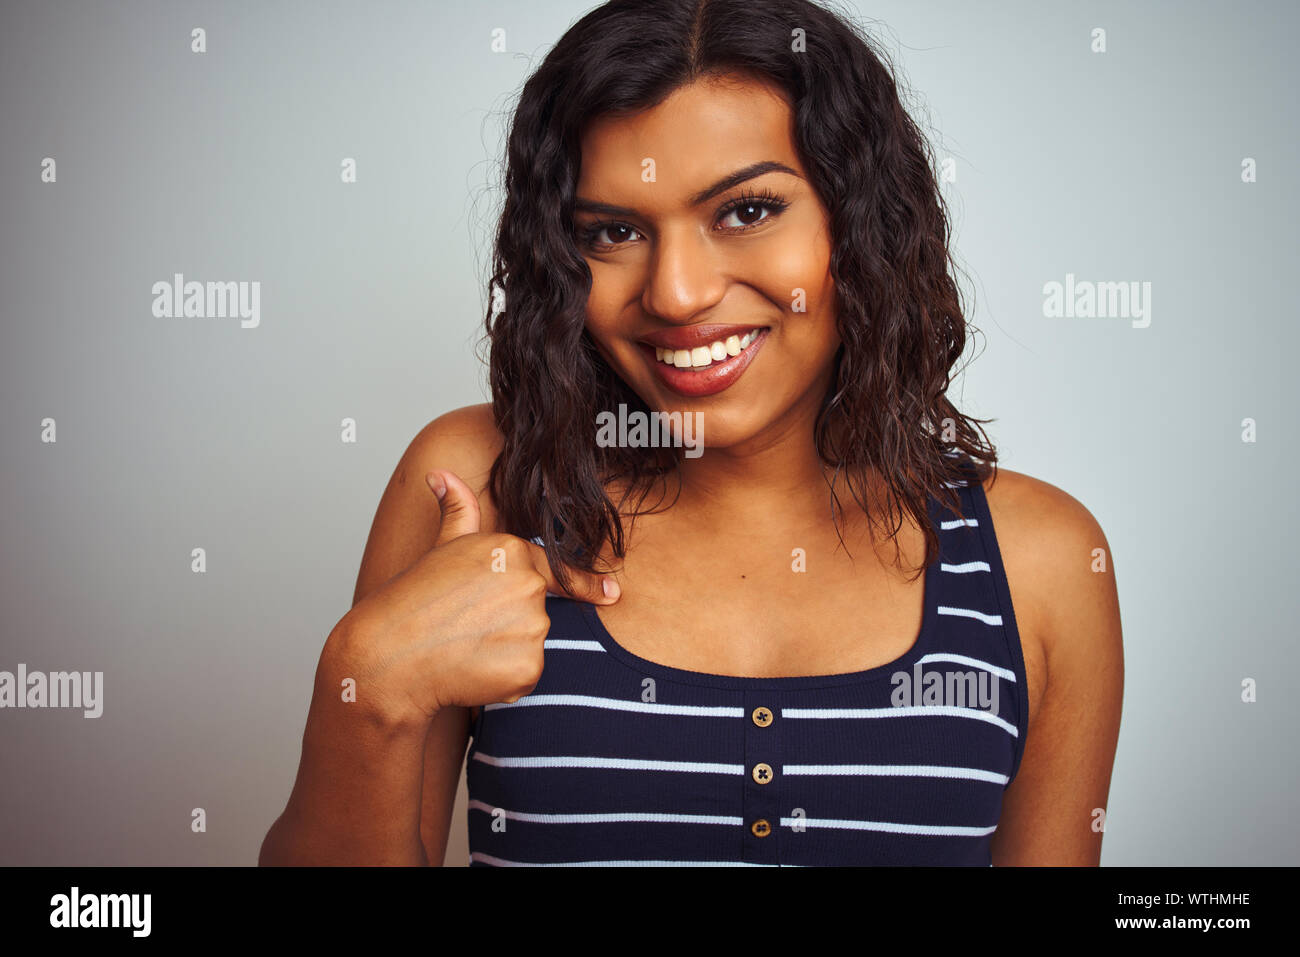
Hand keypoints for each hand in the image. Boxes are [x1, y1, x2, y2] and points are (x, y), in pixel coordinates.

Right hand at [336, 468, 619, 725]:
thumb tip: (440, 474)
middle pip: (537, 613)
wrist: (389, 656)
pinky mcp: (528, 666)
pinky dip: (504, 683)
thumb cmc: (411, 601)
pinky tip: (471, 672)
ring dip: (506, 654)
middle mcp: (528, 586)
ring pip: (532, 646)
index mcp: (511, 552)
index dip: (588, 586)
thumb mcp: (439, 549)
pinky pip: (525, 677)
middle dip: (509, 626)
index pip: (558, 571)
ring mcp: (531, 626)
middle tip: (466, 629)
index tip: (612, 594)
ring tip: (464, 649)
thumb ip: (457, 512)